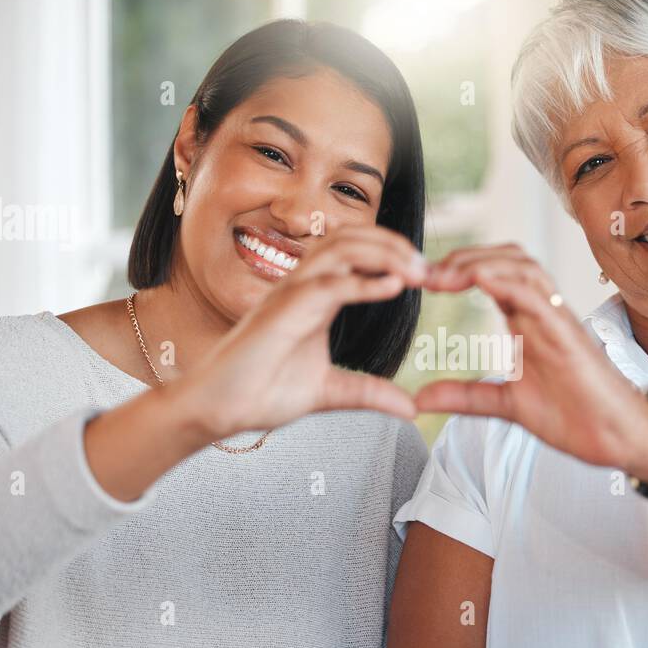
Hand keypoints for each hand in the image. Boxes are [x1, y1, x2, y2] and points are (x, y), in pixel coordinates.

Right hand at [177, 225, 426, 439]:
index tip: (427, 275)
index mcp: (317, 297)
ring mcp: (290, 294)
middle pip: (351, 238)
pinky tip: (391, 286)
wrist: (219, 409)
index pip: (356, 253)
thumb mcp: (331, 393)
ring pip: (340, 250)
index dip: (392, 255)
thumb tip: (411, 409)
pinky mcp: (281, 311)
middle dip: (393, 245)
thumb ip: (370, 393)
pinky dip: (362, 282)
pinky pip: (326, 285)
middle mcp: (303, 287)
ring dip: (383, 254)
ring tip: (416, 271)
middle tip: (428, 268)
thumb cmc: (262, 393)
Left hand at [416, 243, 647, 479]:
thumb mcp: (505, 405)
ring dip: (480, 263)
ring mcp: (557, 318)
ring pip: (522, 266)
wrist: (616, 437)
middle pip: (507, 257)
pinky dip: (506, 281)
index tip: (421, 281)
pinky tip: (477, 280)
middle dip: (465, 256)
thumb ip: (466, 396)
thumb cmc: (573, 416)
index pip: (494, 274)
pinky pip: (537, 294)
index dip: (457, 270)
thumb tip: (420, 399)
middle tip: (426, 273)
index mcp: (528, 321)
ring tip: (445, 275)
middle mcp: (543, 311)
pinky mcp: (568, 333)